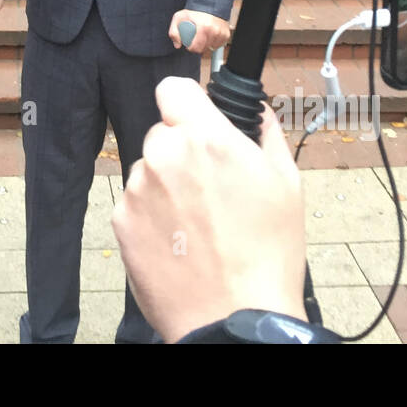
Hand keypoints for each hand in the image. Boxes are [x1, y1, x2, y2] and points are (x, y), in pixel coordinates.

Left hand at [112, 80, 306, 342]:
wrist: (235, 318)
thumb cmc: (267, 254)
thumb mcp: (286, 183)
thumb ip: (265, 133)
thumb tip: (255, 111)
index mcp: (205, 139)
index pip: (173, 88)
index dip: (187, 104)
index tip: (196, 121)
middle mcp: (164, 156)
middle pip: (162, 134)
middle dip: (182, 152)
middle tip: (209, 189)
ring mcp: (137, 189)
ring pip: (148, 170)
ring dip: (165, 186)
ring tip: (198, 225)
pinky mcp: (121, 221)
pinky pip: (134, 204)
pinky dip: (151, 217)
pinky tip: (179, 242)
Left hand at [168, 9, 229, 53]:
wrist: (209, 5)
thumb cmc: (194, 11)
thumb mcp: (179, 17)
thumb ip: (174, 32)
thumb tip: (177, 44)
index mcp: (204, 26)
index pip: (197, 47)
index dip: (190, 48)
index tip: (189, 45)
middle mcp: (215, 30)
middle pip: (204, 48)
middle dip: (197, 47)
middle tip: (195, 40)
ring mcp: (221, 33)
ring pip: (211, 48)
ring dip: (206, 45)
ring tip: (202, 36)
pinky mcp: (226, 34)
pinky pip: (218, 45)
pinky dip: (213, 43)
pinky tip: (209, 36)